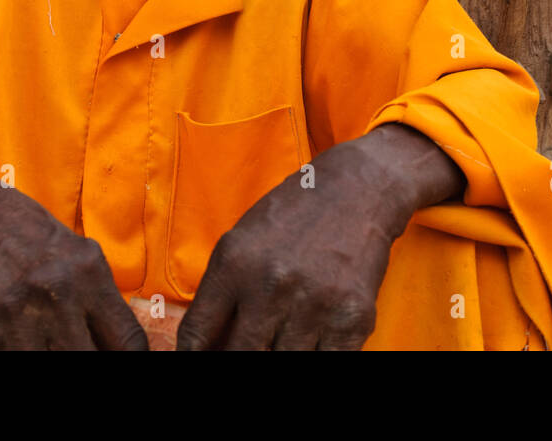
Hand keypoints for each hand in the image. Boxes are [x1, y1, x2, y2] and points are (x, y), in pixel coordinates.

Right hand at [0, 150, 147, 350]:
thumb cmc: (10, 225)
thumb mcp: (68, 249)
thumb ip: (92, 294)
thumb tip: (111, 342)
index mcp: (86, 271)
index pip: (128, 341)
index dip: (126, 361)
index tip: (112, 358)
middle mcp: (55, 294)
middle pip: (88, 361)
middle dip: (82, 359)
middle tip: (67, 349)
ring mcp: (12, 317)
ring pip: (42, 366)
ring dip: (38, 357)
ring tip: (28, 341)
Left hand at [175, 124, 464, 349]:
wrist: (358, 189)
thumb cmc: (294, 213)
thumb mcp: (242, 240)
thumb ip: (220, 291)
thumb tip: (205, 345)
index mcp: (235, 265)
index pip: (196, 335)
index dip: (192, 358)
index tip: (198, 361)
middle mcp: (271, 286)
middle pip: (241, 357)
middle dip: (241, 357)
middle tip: (252, 346)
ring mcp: (314, 304)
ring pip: (285, 364)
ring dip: (281, 354)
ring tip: (282, 337)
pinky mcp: (353, 317)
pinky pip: (329, 362)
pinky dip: (318, 356)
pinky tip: (313, 342)